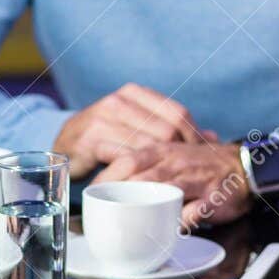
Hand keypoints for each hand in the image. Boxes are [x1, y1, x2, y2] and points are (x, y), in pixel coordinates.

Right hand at [54, 83, 214, 178]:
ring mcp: (103, 118)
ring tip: (171, 183)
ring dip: (160, 168)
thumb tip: (213, 136)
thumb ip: (171, 128)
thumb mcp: (138, 126)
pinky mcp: (90, 139)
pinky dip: (137, 174)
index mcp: (135, 93)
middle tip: (185, 176)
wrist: (64, 144)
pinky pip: (123, 158)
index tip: (199, 158)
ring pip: (147, 146)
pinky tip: (143, 185)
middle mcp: (119, 101)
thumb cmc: (107, 139)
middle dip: (179, 156)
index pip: (177, 113)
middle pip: (166, 131)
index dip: (193, 137)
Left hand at [97, 141, 251, 227]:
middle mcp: (175, 162)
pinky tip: (172, 230)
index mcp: (161, 151)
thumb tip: (107, 181)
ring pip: (165, 189)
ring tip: (129, 222)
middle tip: (102, 210)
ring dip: (145, 205)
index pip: (128, 158)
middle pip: (141, 173)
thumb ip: (141, 168)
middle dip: (119, 191)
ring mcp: (194, 179)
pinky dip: (183, 219)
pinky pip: (196, 210)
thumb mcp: (168, 158)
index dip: (107, 175)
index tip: (91, 192)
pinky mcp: (213, 196)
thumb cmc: (199, 167)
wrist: (243, 166)